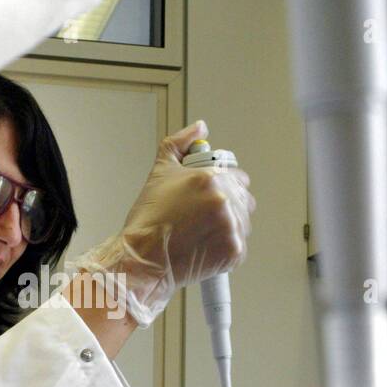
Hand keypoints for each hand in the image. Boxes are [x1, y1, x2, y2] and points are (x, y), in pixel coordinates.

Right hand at [69, 120, 254, 327]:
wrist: (142, 258)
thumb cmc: (149, 220)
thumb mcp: (159, 172)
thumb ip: (180, 144)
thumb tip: (198, 128)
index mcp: (210, 179)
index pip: (239, 177)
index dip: (224, 185)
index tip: (210, 196)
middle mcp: (224, 201)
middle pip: (244, 200)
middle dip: (228, 205)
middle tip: (202, 217)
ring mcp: (232, 228)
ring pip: (244, 222)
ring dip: (229, 226)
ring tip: (202, 232)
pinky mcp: (234, 252)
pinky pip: (240, 246)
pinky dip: (226, 247)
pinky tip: (205, 246)